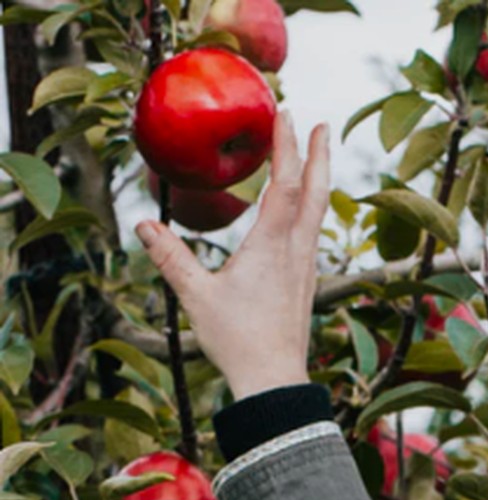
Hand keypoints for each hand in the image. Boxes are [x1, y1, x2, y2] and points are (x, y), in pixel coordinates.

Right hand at [135, 111, 330, 399]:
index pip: (287, 183)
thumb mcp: (196, 296)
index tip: (288, 113)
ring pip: (319, 211)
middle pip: (316, 191)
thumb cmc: (238, 340)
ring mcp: (306, 264)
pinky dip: (312, 206)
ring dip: (320, 178)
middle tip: (323, 124)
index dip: (288, 146)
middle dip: (319, 155)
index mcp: (274, 246)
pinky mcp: (306, 279)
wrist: (274, 379)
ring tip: (318, 156)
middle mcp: (298, 249)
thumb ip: (172, 258)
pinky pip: (313, 230)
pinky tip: (305, 209)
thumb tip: (144, 224)